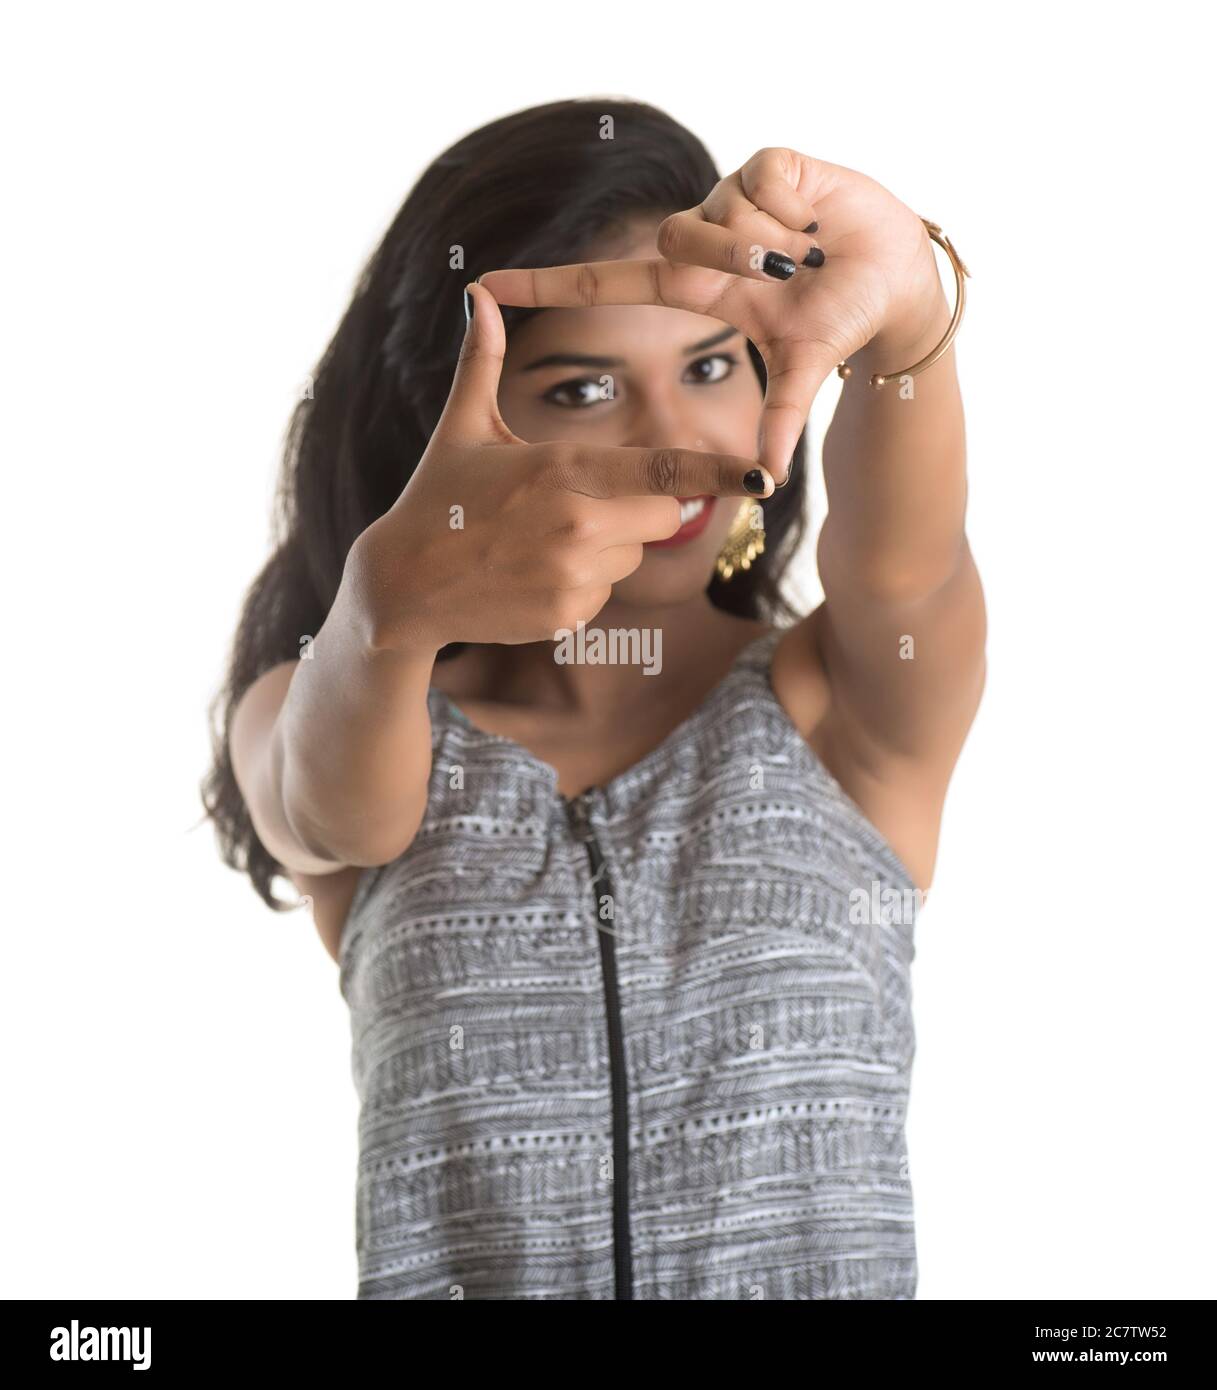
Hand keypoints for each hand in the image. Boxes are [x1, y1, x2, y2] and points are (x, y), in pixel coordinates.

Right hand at [346, 283, 773, 654]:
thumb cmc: (436, 498)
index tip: (761, 476)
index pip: (664, 473)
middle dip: (643, 504)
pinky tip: (534, 571)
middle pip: (665, 515)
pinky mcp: (569, 616)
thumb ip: (483, 362)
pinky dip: (583, 582)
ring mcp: (575, 578)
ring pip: (634, 554)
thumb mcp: (462, 427)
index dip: (717, 474)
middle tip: (584, 499)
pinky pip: (606, 591)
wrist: (404, 587)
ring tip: (543, 539)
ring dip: (608, 544)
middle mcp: (579, 528)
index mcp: (564, 471)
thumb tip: (480, 295)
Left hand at [478, 147, 946, 481]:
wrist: (899, 278)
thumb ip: (780, 420)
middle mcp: (705, 241)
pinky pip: (763, 180)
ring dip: (771, 239)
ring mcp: (735, 199)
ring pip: (721, 212)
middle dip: (731, 259)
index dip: (547, 283)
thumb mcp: (805, 370)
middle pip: (674, 240)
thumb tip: (765, 483)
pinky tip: (820, 219)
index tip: (484, 283)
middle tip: (787, 274)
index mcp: (696, 289)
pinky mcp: (771, 163)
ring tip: (810, 251)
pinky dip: (797, 205)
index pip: (606, 282)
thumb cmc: (843, 321)